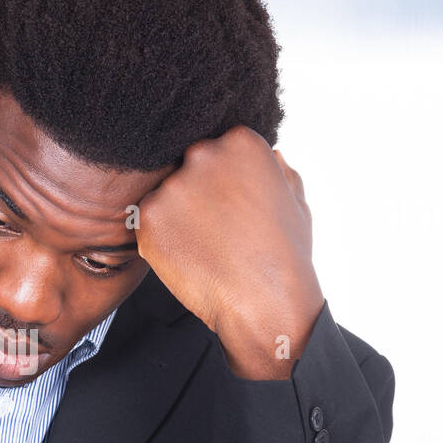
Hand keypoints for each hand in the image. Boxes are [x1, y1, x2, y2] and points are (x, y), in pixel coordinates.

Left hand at [134, 125, 323, 378]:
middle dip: (195, 192)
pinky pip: (147, 220)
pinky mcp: (148, 214)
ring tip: (203, 246)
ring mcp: (173, 184)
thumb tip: (271, 156)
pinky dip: (161, 238)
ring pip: (165, 194)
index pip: (217, 147)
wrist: (264, 301)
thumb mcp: (295, 200)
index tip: (230, 205)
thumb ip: (277, 171)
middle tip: (213, 228)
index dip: (222, 180)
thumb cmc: (284, 256)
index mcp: (240, 141)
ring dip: (176, 216)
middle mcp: (204, 153)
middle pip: (186, 165)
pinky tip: (187, 255)